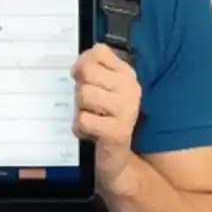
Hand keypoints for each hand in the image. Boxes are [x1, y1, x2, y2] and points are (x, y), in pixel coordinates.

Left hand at [72, 43, 141, 194]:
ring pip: (84, 94)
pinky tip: (90, 133)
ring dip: (80, 109)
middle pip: (88, 72)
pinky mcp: (118, 131)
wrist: (115, 159)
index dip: (82, 64)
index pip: (98, 51)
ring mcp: (127, 109)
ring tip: (91, 118)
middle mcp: (131, 88)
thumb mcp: (99, 90)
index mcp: (127, 74)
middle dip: (80, 89)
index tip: (84, 79)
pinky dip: (79, 128)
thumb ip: (91, 68)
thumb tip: (79, 63)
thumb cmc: (102, 120)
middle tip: (89, 105)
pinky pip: (83, 119)